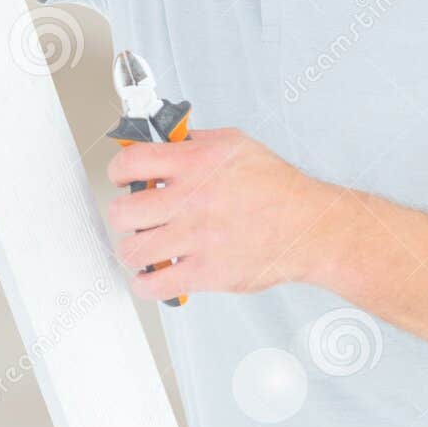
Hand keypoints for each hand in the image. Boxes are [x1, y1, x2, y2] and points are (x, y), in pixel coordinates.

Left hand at [106, 127, 333, 299]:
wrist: (309, 226)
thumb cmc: (277, 187)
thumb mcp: (234, 144)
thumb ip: (194, 143)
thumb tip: (164, 141)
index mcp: (196, 163)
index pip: (130, 162)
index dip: (118, 171)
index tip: (122, 179)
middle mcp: (192, 200)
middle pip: (123, 212)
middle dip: (124, 215)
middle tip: (134, 217)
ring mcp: (197, 238)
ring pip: (133, 250)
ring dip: (134, 250)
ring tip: (145, 246)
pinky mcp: (207, 273)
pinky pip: (155, 285)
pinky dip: (146, 284)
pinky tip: (153, 275)